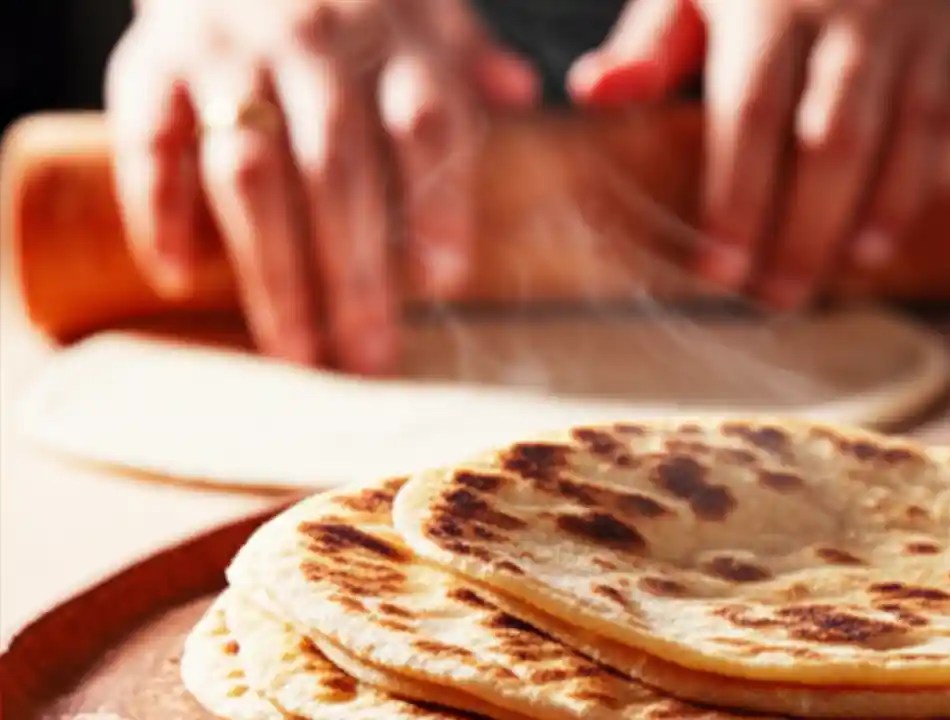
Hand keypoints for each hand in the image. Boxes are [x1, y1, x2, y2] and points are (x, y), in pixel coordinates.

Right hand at [106, 0, 537, 372]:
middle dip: (355, 275)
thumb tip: (521, 92)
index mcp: (391, 37)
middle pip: (337, 171)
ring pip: (250, 174)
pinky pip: (150, 142)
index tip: (446, 282)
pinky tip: (179, 278)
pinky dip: (159, 210)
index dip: (439, 203)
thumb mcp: (416, 12)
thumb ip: (465, 59)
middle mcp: (311, 44)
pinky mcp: (153, 63)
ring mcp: (228, 54)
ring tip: (296, 354)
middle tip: (369, 358)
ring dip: (274, 273)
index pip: (425, 124)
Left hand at [570, 0, 949, 309]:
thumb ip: (653, 42)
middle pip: (832, 141)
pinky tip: (916, 213)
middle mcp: (852, 12)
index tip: (720, 270)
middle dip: (805, 230)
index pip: (748, 116)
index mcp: (768, 2)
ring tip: (854, 267)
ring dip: (885, 209)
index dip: (735, 200)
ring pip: (911, 130)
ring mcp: (925, 18)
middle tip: (781, 296)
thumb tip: (591, 96)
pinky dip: (949, 167)